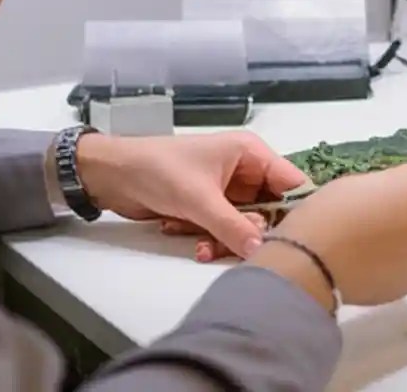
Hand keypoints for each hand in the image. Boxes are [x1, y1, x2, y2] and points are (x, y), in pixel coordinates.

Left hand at [76, 131, 307, 260]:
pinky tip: (191, 241)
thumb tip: (263, 252)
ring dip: (225, 240)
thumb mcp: (199, 200)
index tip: (290, 238)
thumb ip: (233, 228)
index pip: (292, 182)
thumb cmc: (158, 171)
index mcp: (251, 153)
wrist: (112, 176)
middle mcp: (246, 171)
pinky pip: (225, 230)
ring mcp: (228, 191)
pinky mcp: (211, 208)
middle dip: (251, 232)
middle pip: (270, 210)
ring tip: (202, 247)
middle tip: (233, 245)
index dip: (295, 210)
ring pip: (246, 226)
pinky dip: (211, 239)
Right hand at [249, 162, 406, 307]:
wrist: (319, 261)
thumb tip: (397, 204)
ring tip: (376, 246)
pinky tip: (376, 263)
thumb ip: (394, 190)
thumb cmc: (337, 210)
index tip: (381, 198)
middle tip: (381, 223)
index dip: (401, 190)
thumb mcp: (367, 181)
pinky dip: (404, 263)